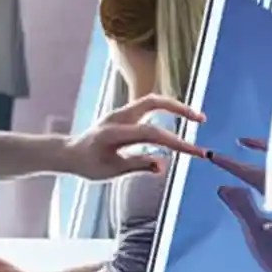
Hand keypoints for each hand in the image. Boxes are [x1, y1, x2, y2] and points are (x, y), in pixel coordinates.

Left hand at [63, 94, 206, 179]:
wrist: (69, 153)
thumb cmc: (88, 164)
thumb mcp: (111, 171)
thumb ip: (137, 166)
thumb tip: (162, 165)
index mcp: (113, 132)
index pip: (151, 133)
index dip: (176, 142)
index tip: (196, 152)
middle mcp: (118, 117)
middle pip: (153, 102)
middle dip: (179, 108)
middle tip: (201, 120)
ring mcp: (121, 113)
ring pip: (152, 101)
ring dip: (175, 106)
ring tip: (196, 118)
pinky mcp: (124, 115)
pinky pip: (148, 107)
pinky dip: (166, 110)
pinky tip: (180, 119)